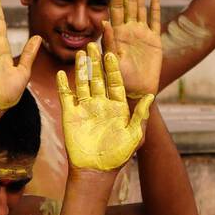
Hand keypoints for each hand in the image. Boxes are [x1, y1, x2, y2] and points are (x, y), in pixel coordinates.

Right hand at [57, 44, 153, 172]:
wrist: (95, 170)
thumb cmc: (118, 156)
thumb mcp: (135, 136)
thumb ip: (141, 116)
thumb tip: (152, 97)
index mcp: (117, 106)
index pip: (115, 82)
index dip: (113, 67)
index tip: (111, 53)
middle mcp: (101, 104)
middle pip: (98, 77)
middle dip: (96, 61)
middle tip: (93, 44)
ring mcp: (85, 108)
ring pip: (82, 83)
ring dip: (81, 68)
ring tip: (80, 53)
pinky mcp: (70, 115)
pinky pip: (66, 96)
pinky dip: (63, 85)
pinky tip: (61, 73)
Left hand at [100, 0, 161, 97]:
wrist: (136, 93)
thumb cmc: (120, 81)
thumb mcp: (112, 62)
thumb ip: (110, 43)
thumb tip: (104, 23)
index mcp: (117, 34)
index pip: (116, 8)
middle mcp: (129, 31)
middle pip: (129, 3)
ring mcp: (142, 34)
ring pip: (141, 8)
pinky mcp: (154, 42)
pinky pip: (154, 22)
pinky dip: (155, 9)